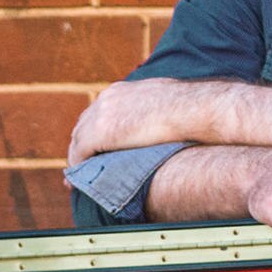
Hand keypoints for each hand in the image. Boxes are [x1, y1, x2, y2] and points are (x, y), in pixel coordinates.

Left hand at [75, 75, 271, 159]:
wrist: (196, 109)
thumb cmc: (193, 108)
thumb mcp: (171, 103)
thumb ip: (162, 112)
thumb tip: (175, 124)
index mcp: (124, 90)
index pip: (100, 111)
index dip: (93, 131)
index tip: (93, 146)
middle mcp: (108, 98)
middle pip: (83, 124)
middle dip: (79, 145)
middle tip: (79, 164)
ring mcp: (102, 114)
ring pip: (78, 140)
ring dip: (76, 159)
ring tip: (75, 178)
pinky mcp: (101, 132)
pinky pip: (80, 154)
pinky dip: (77, 168)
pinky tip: (78, 181)